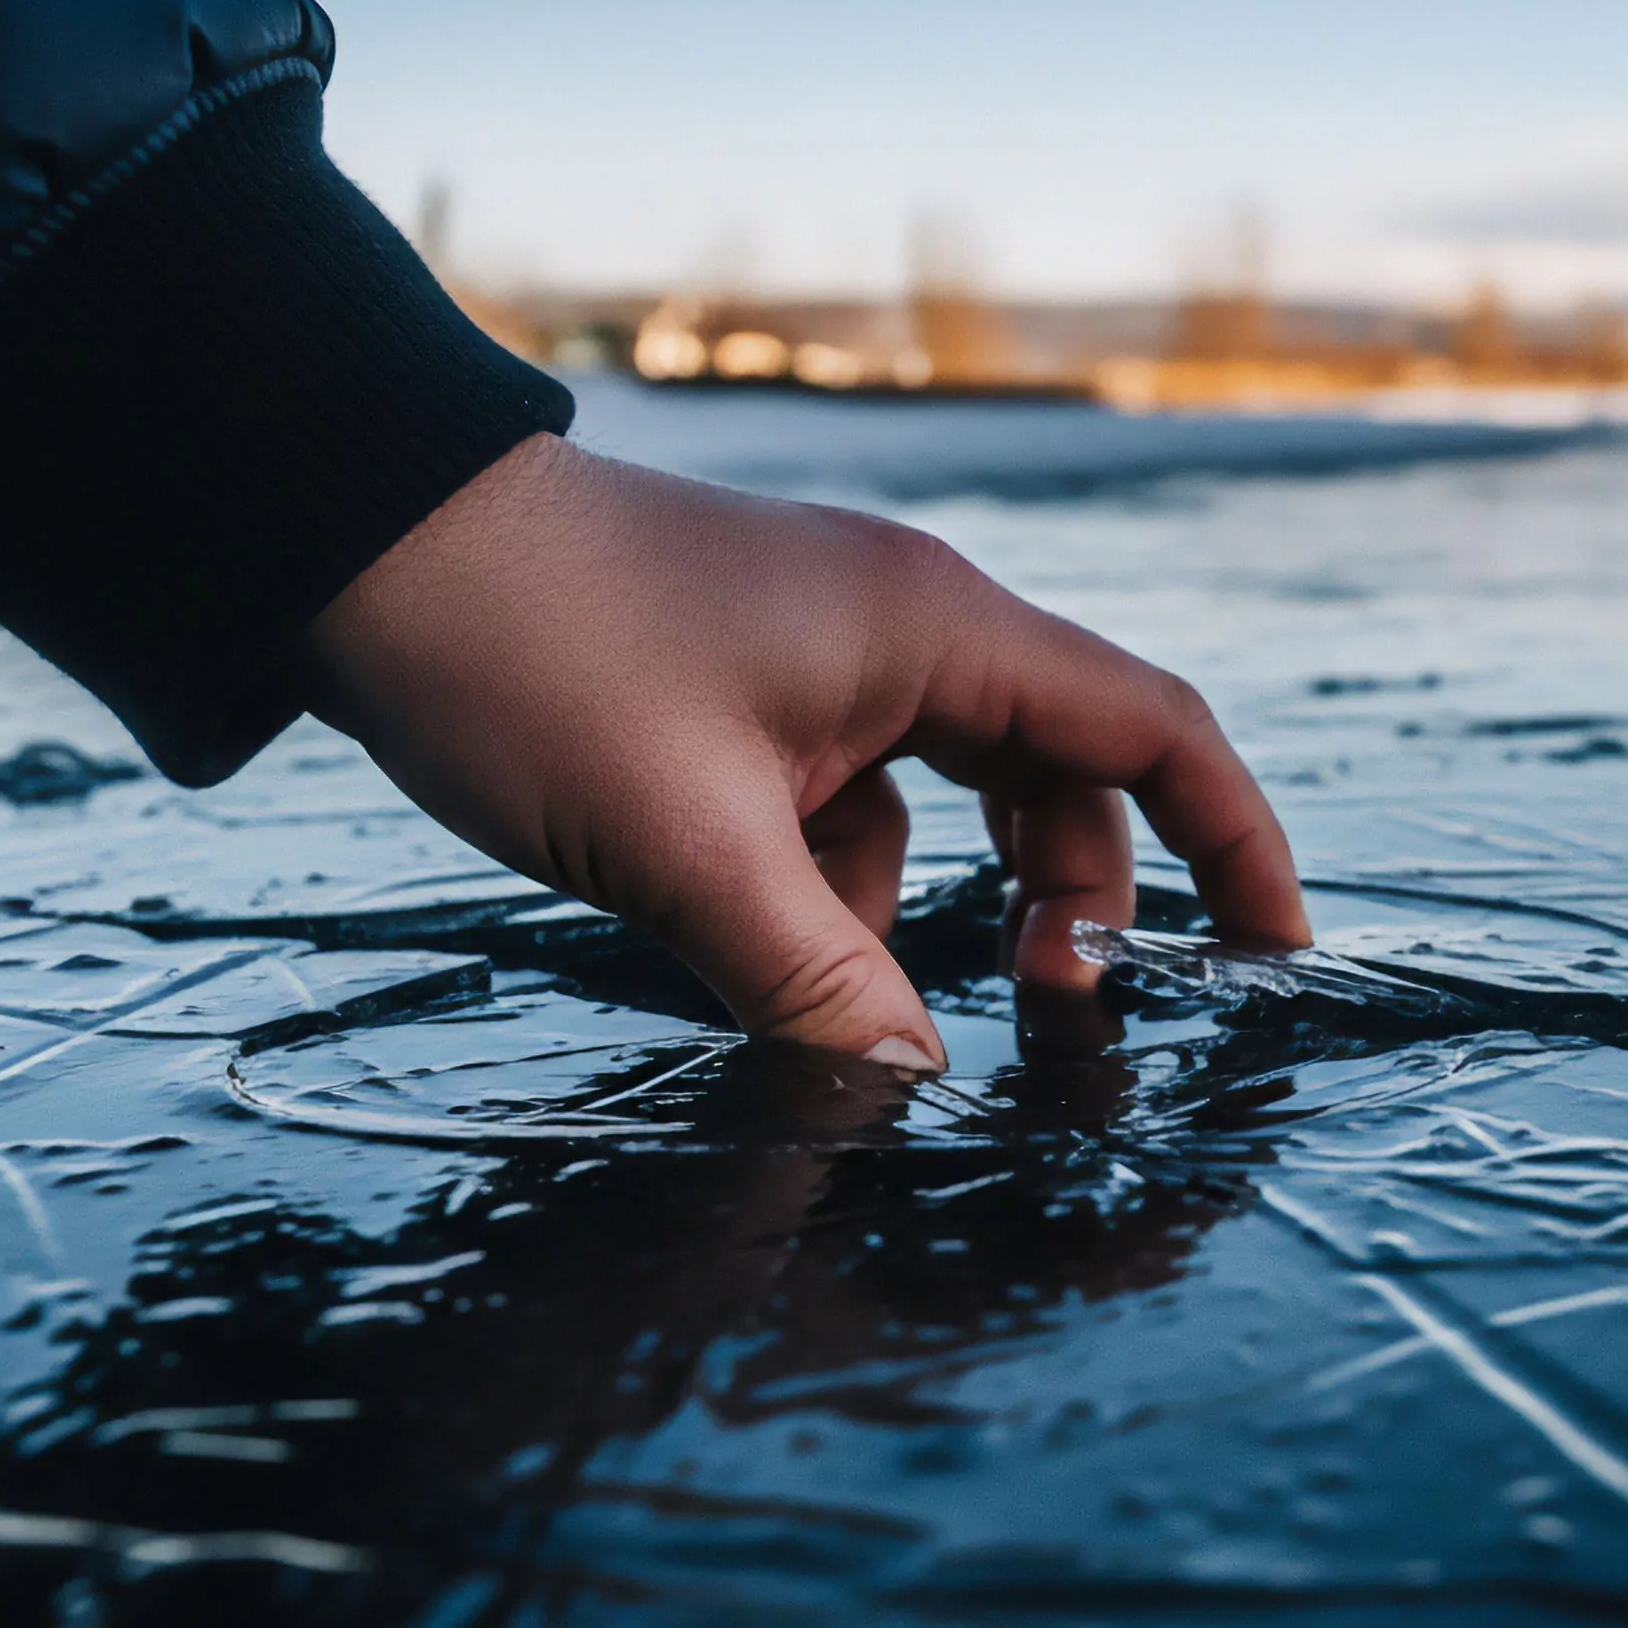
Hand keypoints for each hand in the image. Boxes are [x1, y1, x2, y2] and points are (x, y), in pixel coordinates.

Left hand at [294, 434, 1310, 1070]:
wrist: (350, 536)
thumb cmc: (526, 655)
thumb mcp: (681, 846)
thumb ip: (812, 979)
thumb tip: (911, 1091)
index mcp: (933, 627)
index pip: (1152, 729)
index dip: (1234, 841)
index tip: (1276, 953)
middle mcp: (903, 628)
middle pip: (1065, 773)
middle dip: (1079, 898)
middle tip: (1054, 1013)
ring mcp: (822, 656)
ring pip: (948, 801)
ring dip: (939, 907)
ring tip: (887, 1003)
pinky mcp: (743, 695)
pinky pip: (844, 807)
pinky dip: (833, 891)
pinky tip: (766, 952)